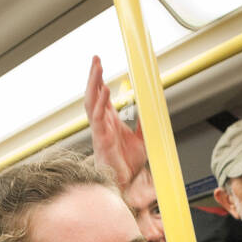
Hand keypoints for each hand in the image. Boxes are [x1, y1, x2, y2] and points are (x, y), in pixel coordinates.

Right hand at [84, 55, 146, 188]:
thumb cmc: (128, 165)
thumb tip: (150, 111)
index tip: (99, 64)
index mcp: (109, 121)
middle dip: (93, 76)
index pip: (101, 96)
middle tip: (96, 58)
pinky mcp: (101, 139)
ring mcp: (100, 130)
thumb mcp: (141, 139)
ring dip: (93, 84)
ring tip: (97, 67)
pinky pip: (98, 118)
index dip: (99, 80)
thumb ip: (143, 124)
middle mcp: (102, 124)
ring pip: (92, 102)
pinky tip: (104, 89)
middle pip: (93, 95)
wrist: (126, 183)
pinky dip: (100, 103)